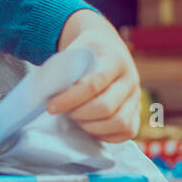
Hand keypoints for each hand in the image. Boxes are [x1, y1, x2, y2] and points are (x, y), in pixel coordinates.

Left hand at [45, 9, 140, 142]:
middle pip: (106, 106)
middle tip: (64, 111)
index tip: (51, 106)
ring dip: (92, 126)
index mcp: (114, 59)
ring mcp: (136, 96)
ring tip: (77, 117)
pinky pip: (128, 132)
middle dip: (78, 114)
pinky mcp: (138, 111)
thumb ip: (62, 71)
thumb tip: (43, 94)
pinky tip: (90, 126)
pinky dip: (107, 135)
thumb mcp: (73, 51)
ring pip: (119, 122)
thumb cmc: (84, 52)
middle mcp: (130, 78)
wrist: (105, 46)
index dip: (70, 99)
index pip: (93, 83)